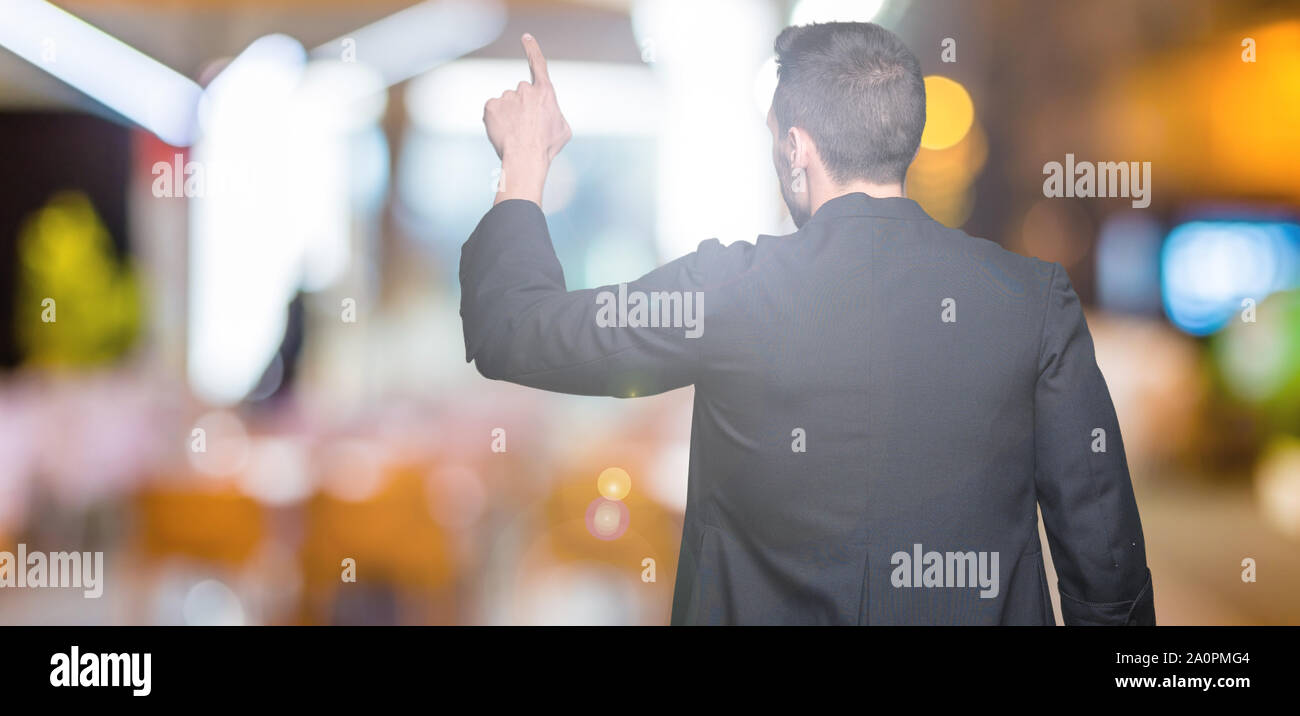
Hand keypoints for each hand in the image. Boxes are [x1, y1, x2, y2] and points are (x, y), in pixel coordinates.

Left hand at [484, 34, 571, 205]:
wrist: (525, 158)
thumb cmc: (546, 147)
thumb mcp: (563, 130)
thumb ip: (554, 114)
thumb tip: (547, 113)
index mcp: (544, 92)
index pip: (538, 64)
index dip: (532, 49)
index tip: (525, 36)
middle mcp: (524, 89)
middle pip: (521, 93)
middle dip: (522, 107)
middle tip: (526, 128)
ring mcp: (506, 96)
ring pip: (507, 103)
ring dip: (510, 115)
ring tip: (516, 134)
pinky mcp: (491, 106)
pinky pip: (493, 110)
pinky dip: (496, 120)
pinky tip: (503, 133)